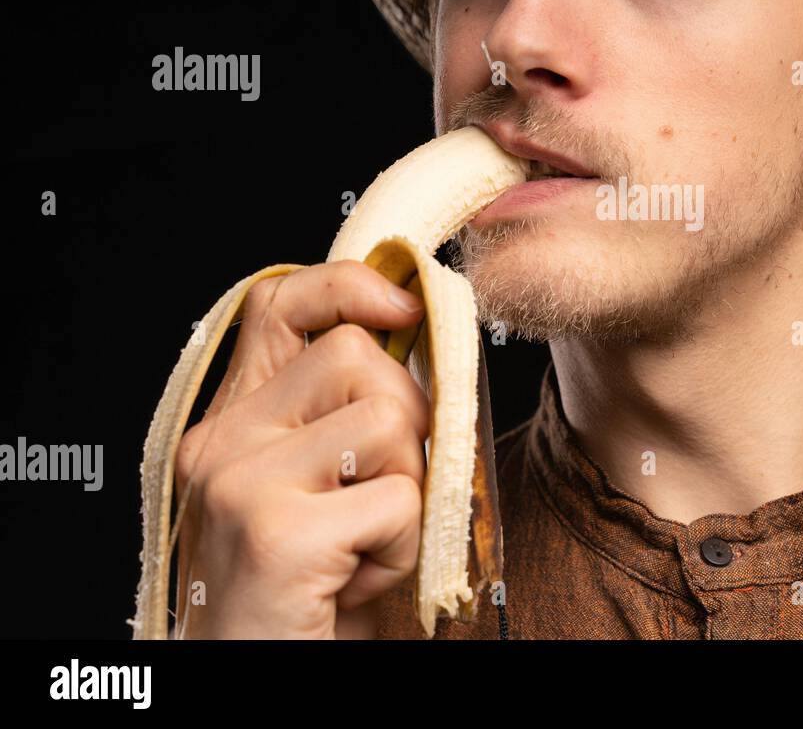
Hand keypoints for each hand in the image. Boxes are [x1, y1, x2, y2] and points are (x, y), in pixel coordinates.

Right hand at [171, 261, 428, 638]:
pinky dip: (404, 547)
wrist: (251, 681)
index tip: (404, 310)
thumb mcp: (313, 492)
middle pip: (358, 356)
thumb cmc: (299, 595)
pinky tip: (356, 583)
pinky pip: (400, 500)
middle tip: (385, 493)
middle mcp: (221, 442)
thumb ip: (339, 420)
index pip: (280, 305)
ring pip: (388, 419)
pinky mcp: (276, 532)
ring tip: (363, 546)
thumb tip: (415, 344)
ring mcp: (241, 482)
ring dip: (407, 492)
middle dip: (408, 419)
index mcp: (230, 424)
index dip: (349, 287)